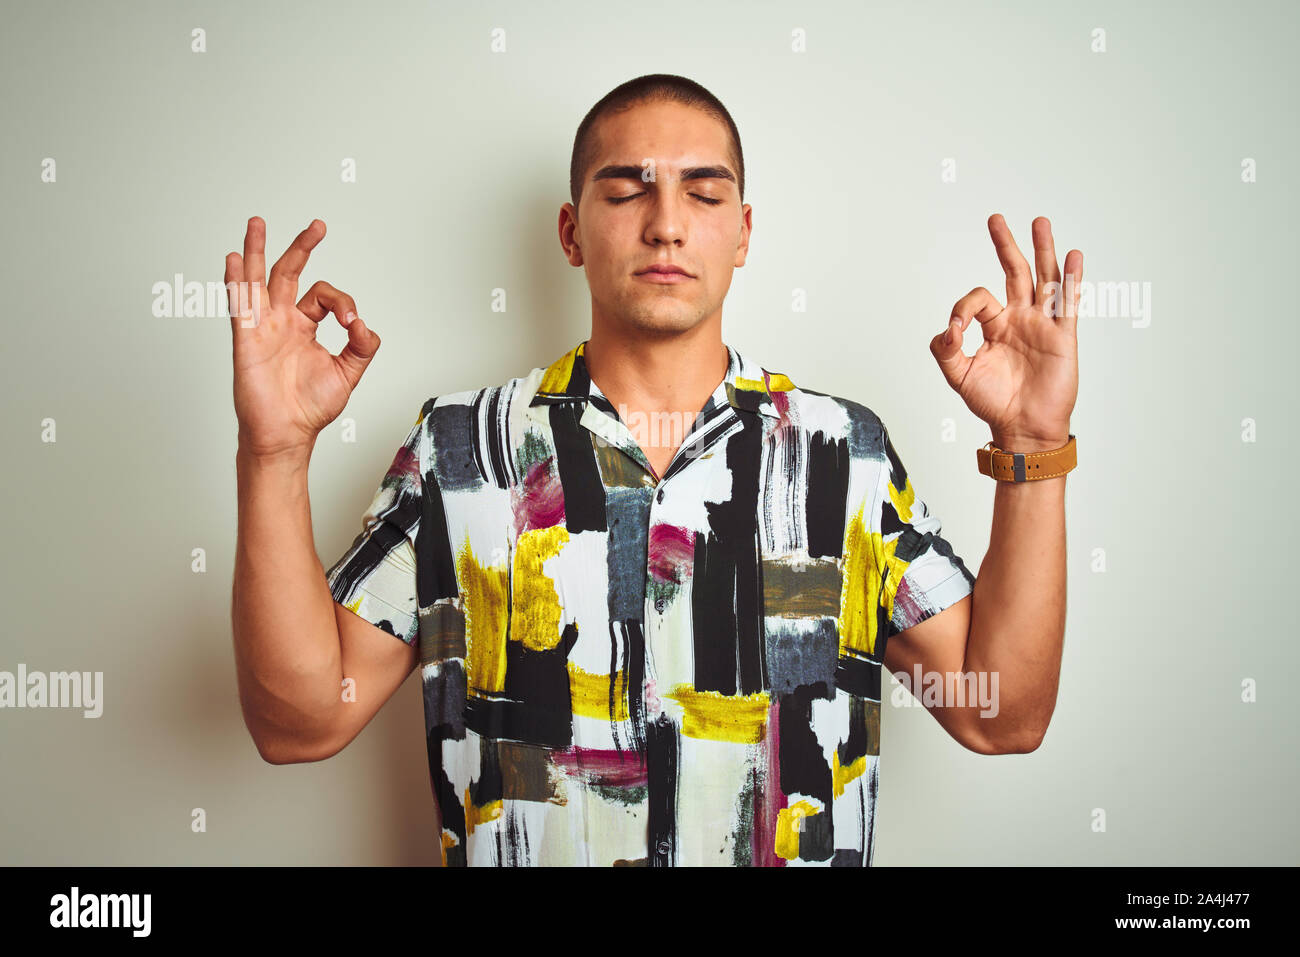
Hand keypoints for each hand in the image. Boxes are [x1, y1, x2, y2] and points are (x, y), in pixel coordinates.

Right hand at [225, 217, 380, 458]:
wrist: (286, 433)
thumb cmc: (309, 408)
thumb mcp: (347, 373)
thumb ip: (361, 347)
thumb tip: (365, 325)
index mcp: (305, 327)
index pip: (324, 297)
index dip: (343, 305)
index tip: (353, 327)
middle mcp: (282, 321)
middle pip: (289, 274)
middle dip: (302, 247)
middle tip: (317, 226)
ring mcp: (263, 327)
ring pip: (258, 280)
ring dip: (256, 250)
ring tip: (257, 222)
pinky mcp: (247, 339)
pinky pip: (240, 305)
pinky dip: (236, 282)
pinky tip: (233, 259)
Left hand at [930, 214, 1080, 451]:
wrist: (1022, 428)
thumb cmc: (993, 403)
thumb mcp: (958, 375)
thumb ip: (945, 348)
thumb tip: (948, 326)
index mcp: (996, 325)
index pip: (980, 298)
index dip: (964, 307)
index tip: (956, 328)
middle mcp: (1020, 319)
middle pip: (1015, 273)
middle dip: (1006, 245)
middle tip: (995, 219)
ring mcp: (1043, 325)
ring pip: (1044, 279)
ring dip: (1043, 250)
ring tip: (1040, 222)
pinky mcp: (1063, 337)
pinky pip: (1068, 304)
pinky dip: (1071, 280)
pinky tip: (1073, 257)